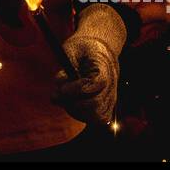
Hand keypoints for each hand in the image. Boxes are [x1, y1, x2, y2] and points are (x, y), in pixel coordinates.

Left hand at [54, 4, 125, 125]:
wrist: (102, 50)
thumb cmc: (84, 49)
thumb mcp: (71, 50)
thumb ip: (65, 69)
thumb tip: (58, 91)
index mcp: (104, 67)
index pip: (97, 83)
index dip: (77, 89)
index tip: (61, 88)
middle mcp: (111, 85)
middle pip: (96, 104)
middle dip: (73, 103)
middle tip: (58, 95)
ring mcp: (111, 98)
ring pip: (96, 117)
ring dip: (76, 111)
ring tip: (65, 98)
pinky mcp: (108, 107)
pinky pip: (98, 120)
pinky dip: (83, 115)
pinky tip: (72, 103)